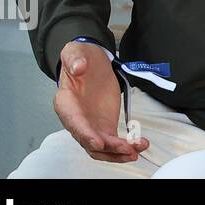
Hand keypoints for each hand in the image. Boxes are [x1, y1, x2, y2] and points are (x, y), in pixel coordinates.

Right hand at [54, 41, 146, 162]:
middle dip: (108, 148)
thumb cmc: (79, 58)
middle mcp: (76, 119)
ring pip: (101, 148)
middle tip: (127, 148)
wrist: (89, 62)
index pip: (73, 122)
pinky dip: (125, 146)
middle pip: (88, 141)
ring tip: (137, 149)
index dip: (85, 134)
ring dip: (118, 153)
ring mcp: (90, 125)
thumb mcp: (74, 51)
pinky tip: (138, 145)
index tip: (98, 142)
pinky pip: (112, 142)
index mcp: (65, 102)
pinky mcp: (104, 125)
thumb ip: (74, 58)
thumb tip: (78, 67)